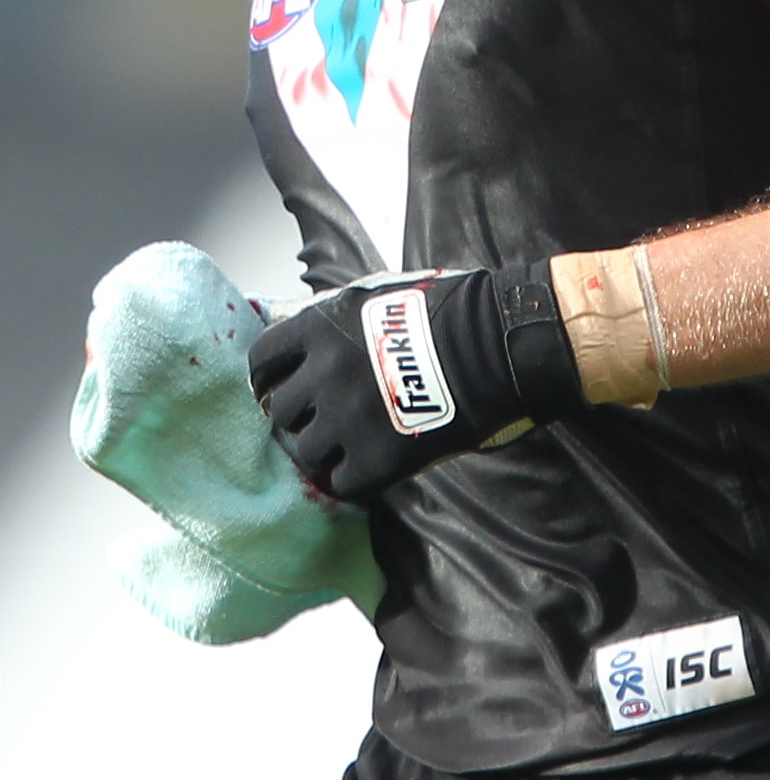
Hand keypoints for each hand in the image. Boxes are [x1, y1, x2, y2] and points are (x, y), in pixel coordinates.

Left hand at [247, 264, 582, 502]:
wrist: (495, 345)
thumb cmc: (447, 310)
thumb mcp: (378, 295)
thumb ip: (335, 320)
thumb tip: (302, 340)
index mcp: (319, 327)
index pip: (262, 361)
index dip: (268, 378)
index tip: (277, 389)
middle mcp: (322, 374)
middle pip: (280, 412)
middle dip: (300, 415)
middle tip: (326, 417)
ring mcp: (346, 420)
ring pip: (306, 452)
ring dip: (325, 449)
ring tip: (353, 443)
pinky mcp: (376, 460)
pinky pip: (343, 483)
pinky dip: (355, 478)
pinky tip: (375, 464)